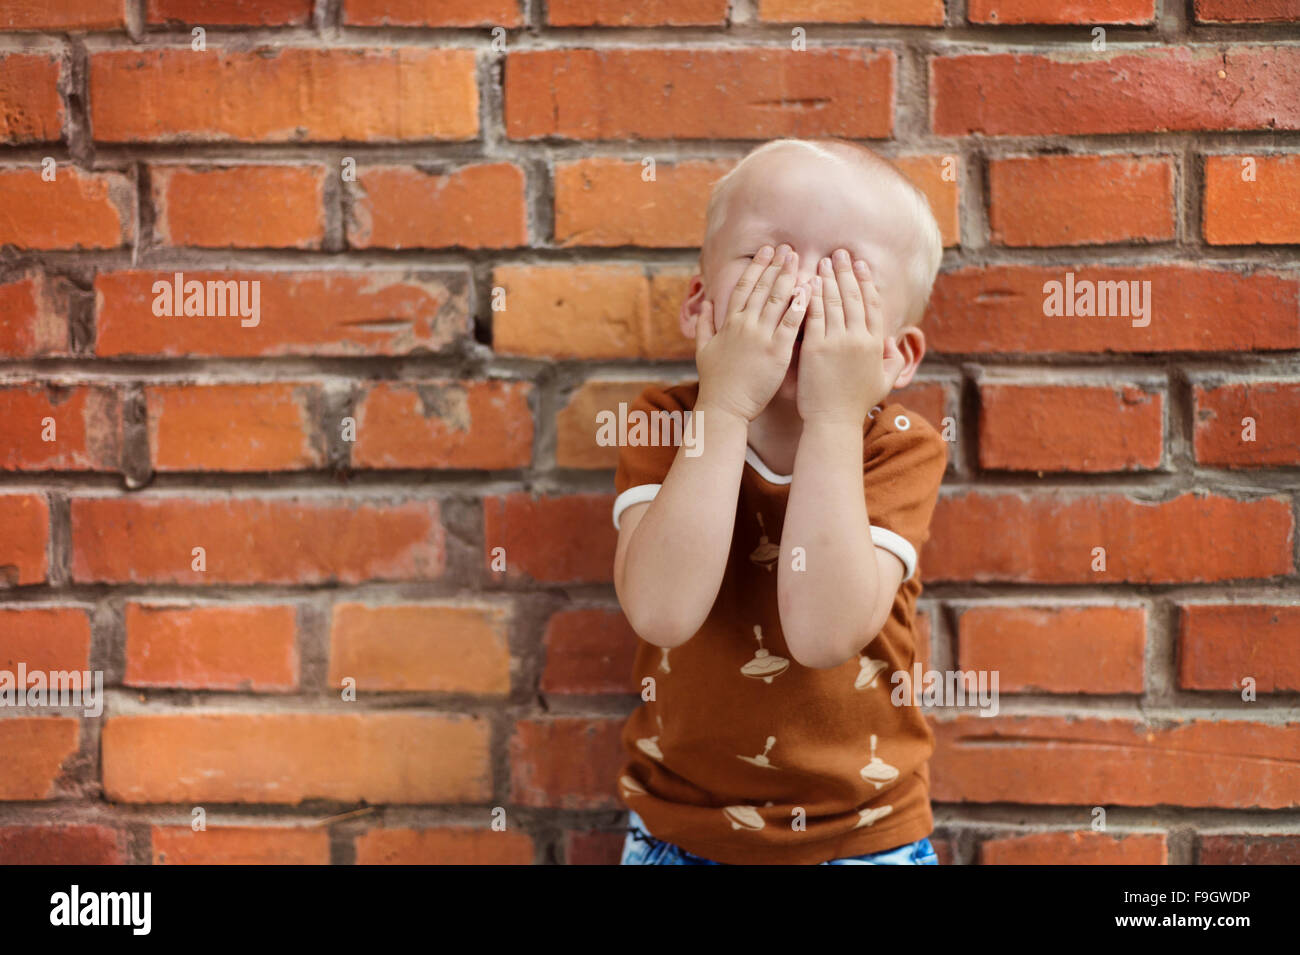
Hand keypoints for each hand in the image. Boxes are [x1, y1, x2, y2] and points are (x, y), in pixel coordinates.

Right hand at [695, 243, 810, 421]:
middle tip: (787, 248)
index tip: (766, 251)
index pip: (744, 287)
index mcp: (729, 323)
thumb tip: (706, 304)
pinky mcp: (777, 351)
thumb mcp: (703, 349)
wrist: (724, 407)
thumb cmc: (715, 382)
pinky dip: (800, 305)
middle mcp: (745, 324)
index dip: (756, 267)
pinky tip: (808, 289)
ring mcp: (761, 336)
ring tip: (798, 260)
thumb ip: (704, 325)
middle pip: (762, 288)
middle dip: (775, 265)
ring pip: (777, 300)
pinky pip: (791, 323)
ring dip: (788, 277)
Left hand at [796, 249, 903, 425]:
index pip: (872, 304)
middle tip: (841, 253)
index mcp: (875, 343)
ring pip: (834, 301)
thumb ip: (892, 361)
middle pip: (854, 296)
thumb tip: (893, 345)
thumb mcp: (883, 382)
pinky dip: (812, 296)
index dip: (867, 282)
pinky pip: (814, 314)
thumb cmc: (855, 404)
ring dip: (829, 278)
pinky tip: (809, 281)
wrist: (833, 421)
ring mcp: (837, 341)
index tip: (861, 265)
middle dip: (847, 272)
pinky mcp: (815, 347)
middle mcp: (858, 338)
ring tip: (825, 261)